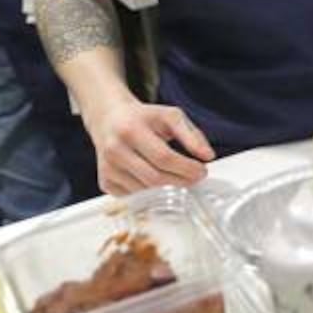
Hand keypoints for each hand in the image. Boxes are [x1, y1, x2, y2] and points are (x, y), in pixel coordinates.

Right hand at [85, 95, 213, 194]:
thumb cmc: (143, 118)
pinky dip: (149, 192)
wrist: (109, 119)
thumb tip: (208, 156)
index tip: (202, 171)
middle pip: (155, 177)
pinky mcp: (105, 181)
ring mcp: (107, 168)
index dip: (186, 168)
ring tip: (176, 176)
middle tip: (195, 178)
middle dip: (180, 181)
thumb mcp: (170, 115)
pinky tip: (154, 179)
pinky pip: (134, 196)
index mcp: (131, 129)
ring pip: (145, 190)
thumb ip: (191, 134)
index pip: (163, 157)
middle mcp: (114, 150)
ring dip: (166, 188)